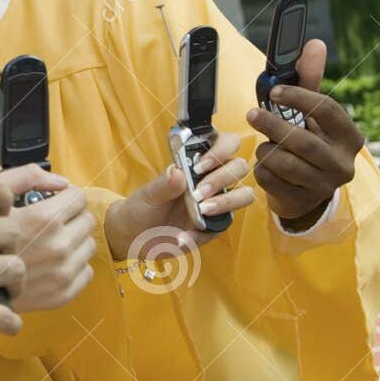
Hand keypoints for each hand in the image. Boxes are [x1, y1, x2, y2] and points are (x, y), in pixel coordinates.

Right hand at [0, 165, 95, 312]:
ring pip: (89, 246)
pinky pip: (86, 272)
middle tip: (51, 226)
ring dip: (74, 242)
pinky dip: (73, 266)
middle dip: (71, 219)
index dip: (65, 198)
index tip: (55, 204)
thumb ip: (27, 177)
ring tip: (50, 245)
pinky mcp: (64, 293)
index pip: (79, 198)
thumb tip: (62, 182)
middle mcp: (59, 246)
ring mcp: (63, 272)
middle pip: (87, 221)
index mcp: (44, 218)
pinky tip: (51, 265)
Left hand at [105, 136, 255, 258]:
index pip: (226, 143)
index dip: (222, 148)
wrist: (135, 237)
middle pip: (239, 167)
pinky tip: (182, 236)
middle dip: (221, 177)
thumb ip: (163, 184)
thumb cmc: (142, 207)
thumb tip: (177, 172)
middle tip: (197, 192)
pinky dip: (204, 231)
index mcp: (197, 163)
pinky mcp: (216, 226)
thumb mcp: (148, 195)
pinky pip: (223, 225)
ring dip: (226, 201)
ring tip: (201, 210)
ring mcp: (217, 202)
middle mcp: (212, 180)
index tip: (200, 165)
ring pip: (245, 194)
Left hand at [246, 39, 363, 228]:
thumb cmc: (309, 138)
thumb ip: (310, 79)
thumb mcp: (311, 112)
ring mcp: (324, 186)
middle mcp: (343, 163)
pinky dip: (261, 168)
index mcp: (351, 137)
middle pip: (302, 140)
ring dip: (266, 148)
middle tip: (252, 113)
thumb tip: (315, 43)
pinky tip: (266, 164)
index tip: (275, 91)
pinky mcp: (302, 201)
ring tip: (264, 142)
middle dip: (273, 124)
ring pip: (283, 162)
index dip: (299, 98)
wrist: (307, 188)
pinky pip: (270, 179)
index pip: (328, 110)